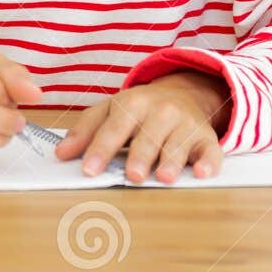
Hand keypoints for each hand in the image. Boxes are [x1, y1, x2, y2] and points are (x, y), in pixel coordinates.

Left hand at [54, 70, 228, 182]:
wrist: (184, 93)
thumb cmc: (139, 110)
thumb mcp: (109, 111)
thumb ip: (85, 130)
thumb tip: (60, 154)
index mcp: (132, 103)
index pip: (113, 127)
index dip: (100, 148)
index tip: (89, 169)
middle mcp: (160, 112)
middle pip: (148, 136)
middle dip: (140, 155)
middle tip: (132, 175)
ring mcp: (185, 124)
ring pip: (178, 144)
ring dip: (171, 160)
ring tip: (163, 177)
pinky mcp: (207, 138)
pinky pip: (211, 150)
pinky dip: (209, 162)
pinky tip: (203, 172)